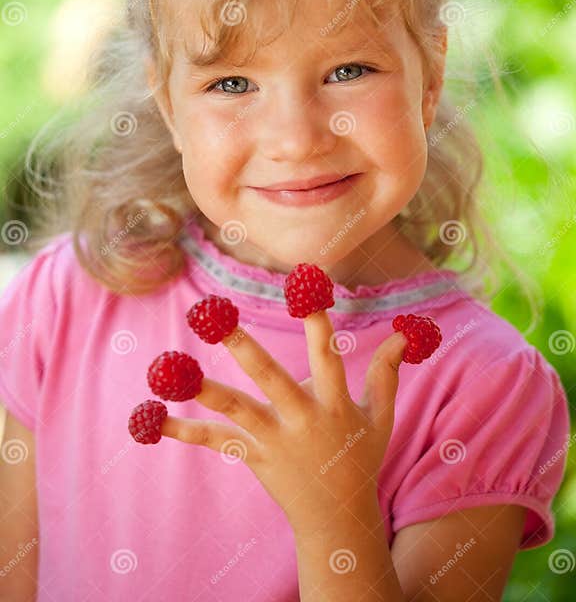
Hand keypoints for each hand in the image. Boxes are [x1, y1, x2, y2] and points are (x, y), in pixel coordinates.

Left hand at [161, 311, 407, 537]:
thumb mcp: (381, 417)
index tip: (306, 284)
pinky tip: (153, 419)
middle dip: (244, 347)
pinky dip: (186, 431)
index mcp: (336, 404)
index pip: (328, 354)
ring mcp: (276, 440)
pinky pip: (217, 442)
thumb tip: (406, 334)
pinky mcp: (255, 457)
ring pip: (237, 410)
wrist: (338, 520)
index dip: (317, 319)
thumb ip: (387, 373)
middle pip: (270, 378)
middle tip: (216, 318)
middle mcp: (303, 419)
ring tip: (171, 369)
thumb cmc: (360, 459)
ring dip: (204, 389)